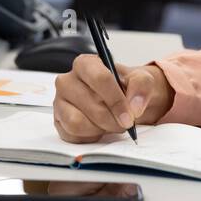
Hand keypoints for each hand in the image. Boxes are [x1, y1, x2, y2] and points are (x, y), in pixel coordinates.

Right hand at [53, 57, 173, 142]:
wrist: (122, 100)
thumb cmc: (126, 86)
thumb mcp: (141, 79)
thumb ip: (141, 87)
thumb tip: (134, 107)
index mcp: (85, 64)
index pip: (100, 79)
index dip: (117, 100)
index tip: (130, 117)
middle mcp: (67, 81)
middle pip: (90, 105)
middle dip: (112, 119)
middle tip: (125, 123)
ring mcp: (59, 102)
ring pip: (77, 123)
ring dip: (101, 129)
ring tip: (112, 124)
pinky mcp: (59, 122)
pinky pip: (72, 135)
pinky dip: (90, 136)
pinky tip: (99, 128)